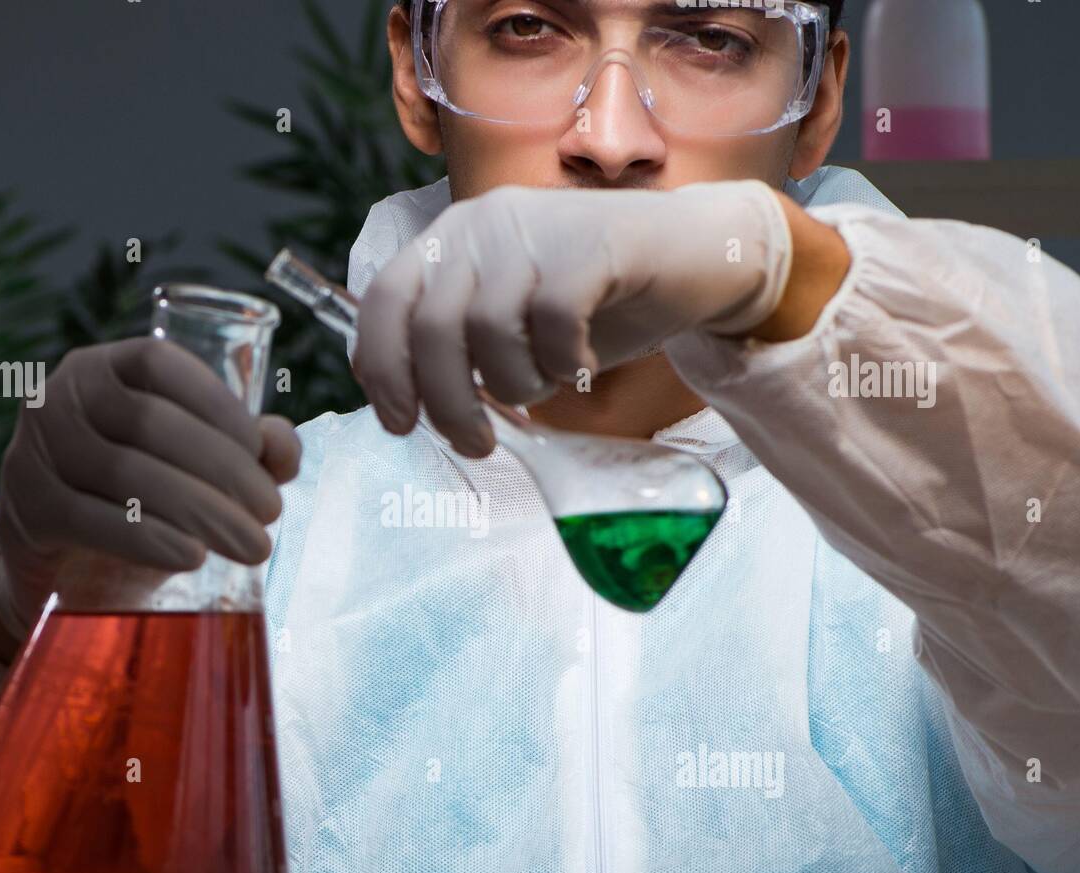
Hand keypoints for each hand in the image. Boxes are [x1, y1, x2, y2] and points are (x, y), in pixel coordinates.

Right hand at [0, 338, 300, 641]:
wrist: (61, 559)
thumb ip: (245, 448)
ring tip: (252, 546)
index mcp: (104, 368)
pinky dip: (147, 538)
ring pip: (125, 472)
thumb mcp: (194, 466)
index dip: (217, 403)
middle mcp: (60, 397)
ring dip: (200, 510)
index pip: (159, 365)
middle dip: (224, 469)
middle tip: (270, 513)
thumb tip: (282, 446)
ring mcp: (33, 450)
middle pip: (149, 423)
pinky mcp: (25, 508)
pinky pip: (89, 519)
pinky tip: (193, 557)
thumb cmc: (140, 497)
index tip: (261, 451)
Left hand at [351, 179, 792, 455]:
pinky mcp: (590, 245)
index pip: (385, 300)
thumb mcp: (514, 320)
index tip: (401, 423)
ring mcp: (536, 229)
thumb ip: (461, 344)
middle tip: (478, 442)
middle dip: (449, 403)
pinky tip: (582, 362)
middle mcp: (484, 223)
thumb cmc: (598, 300)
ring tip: (546, 384)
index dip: (383, 369)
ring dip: (515, 383)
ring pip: (489, 330)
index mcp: (453, 239)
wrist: (696, 255)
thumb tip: (412, 403)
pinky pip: (552, 322)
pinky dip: (564, 360)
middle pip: (433, 327)